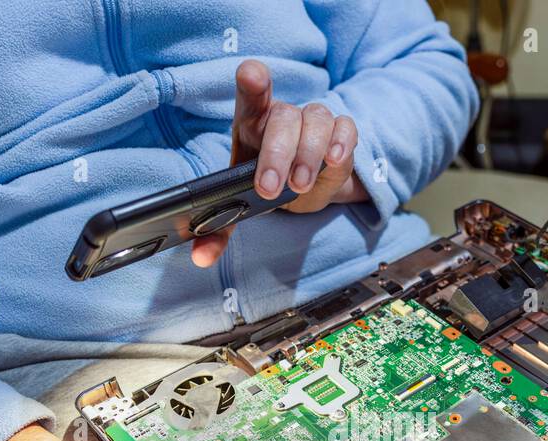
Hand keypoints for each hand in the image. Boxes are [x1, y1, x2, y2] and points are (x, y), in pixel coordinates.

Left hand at [191, 58, 367, 266]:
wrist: (301, 188)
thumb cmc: (265, 184)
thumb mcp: (239, 203)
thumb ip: (219, 230)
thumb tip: (201, 257)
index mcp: (253, 123)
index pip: (252, 94)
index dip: (253, 82)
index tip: (252, 75)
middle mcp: (283, 117)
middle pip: (283, 117)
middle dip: (277, 153)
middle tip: (271, 187)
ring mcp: (313, 121)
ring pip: (315, 120)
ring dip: (308, 154)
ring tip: (300, 185)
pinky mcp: (340, 133)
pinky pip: (346, 126)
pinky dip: (341, 142)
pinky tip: (334, 159)